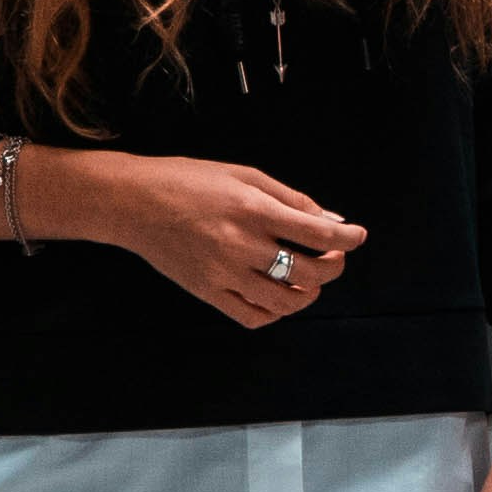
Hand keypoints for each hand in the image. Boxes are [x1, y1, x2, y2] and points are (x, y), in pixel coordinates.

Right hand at [6, 143, 364, 330]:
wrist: (133, 203)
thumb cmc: (190, 181)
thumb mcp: (245, 175)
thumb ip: (292, 199)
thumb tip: (332, 222)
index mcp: (254, 210)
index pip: (319, 235)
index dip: (347, 239)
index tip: (357, 236)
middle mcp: (242, 245)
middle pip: (310, 272)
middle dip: (333, 267)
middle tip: (333, 258)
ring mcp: (224, 274)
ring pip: (285, 303)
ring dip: (307, 294)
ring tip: (307, 280)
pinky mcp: (208, 293)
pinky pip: (253, 317)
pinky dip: (275, 312)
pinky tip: (276, 294)